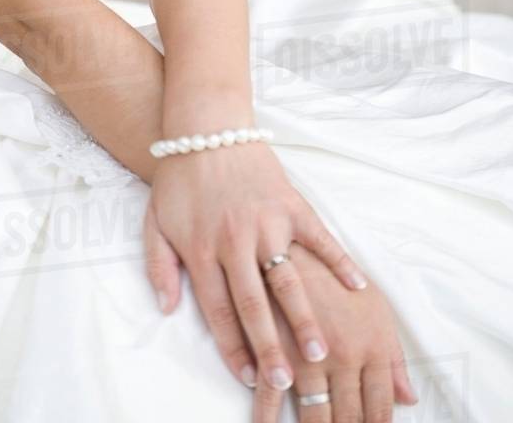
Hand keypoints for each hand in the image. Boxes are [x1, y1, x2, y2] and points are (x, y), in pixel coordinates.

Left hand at [143, 141, 369, 394]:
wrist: (205, 127)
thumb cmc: (179, 178)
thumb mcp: (154, 223)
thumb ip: (159, 268)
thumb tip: (169, 310)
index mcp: (202, 250)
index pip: (220, 312)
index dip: (235, 350)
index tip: (250, 380)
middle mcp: (236, 241)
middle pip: (256, 307)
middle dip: (272, 350)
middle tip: (288, 385)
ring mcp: (267, 221)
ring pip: (289, 280)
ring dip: (306, 319)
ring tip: (322, 352)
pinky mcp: (291, 203)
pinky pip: (320, 239)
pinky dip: (341, 263)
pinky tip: (358, 289)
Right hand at [252, 241, 418, 422]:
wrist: (292, 240)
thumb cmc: (336, 274)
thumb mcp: (376, 307)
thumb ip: (394, 357)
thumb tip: (409, 398)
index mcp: (372, 345)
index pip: (381, 407)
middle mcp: (344, 355)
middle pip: (350, 417)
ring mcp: (308, 354)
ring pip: (316, 415)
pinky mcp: (275, 346)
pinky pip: (271, 393)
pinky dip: (268, 415)